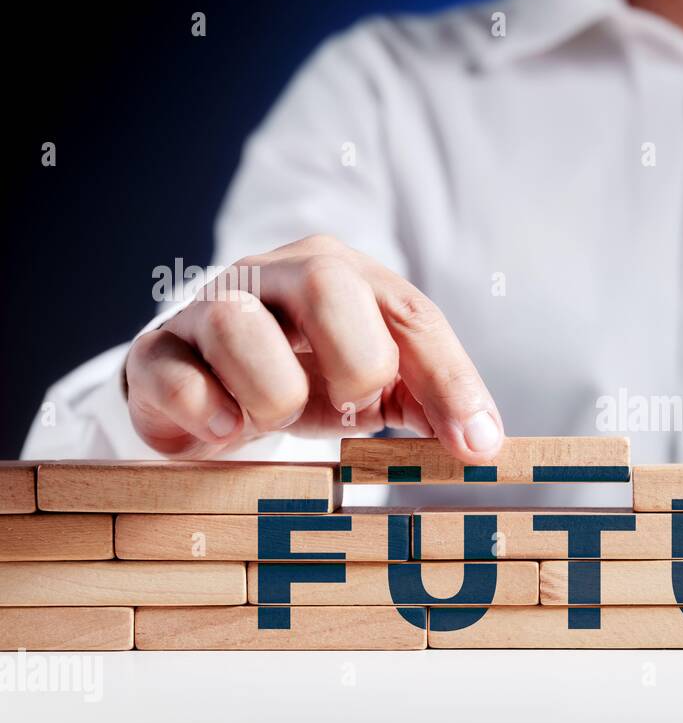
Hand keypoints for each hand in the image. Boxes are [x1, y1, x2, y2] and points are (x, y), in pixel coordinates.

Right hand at [124, 235, 503, 460]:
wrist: (205, 381)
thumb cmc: (308, 377)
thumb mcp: (379, 384)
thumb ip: (431, 403)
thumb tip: (484, 444)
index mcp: (346, 278)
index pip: (412, 315)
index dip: (451, 381)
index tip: (475, 446)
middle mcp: (278, 276)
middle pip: (326, 282)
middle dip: (356, 360)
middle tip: (352, 409)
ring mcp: (211, 307)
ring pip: (239, 325)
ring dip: (272, 395)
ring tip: (274, 419)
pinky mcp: (158, 352)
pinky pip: (173, 375)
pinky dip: (207, 414)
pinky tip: (225, 431)